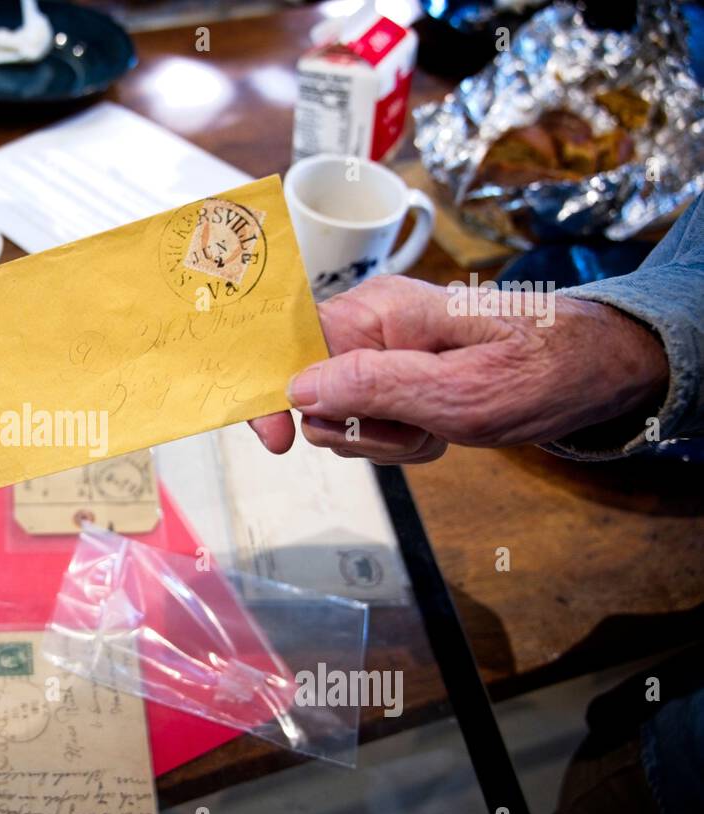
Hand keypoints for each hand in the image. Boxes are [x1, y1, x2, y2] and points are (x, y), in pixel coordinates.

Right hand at [249, 275, 668, 463]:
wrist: (601, 369)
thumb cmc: (546, 370)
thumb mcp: (458, 392)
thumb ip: (373, 387)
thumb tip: (298, 388)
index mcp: (377, 311)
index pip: (288, 347)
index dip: (272, 395)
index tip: (276, 442)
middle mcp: (372, 324)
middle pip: (311, 394)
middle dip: (354, 429)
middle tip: (412, 430)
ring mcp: (384, 350)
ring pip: (339, 416)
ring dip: (383, 439)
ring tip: (436, 429)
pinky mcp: (398, 375)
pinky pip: (368, 422)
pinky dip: (400, 439)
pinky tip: (439, 430)